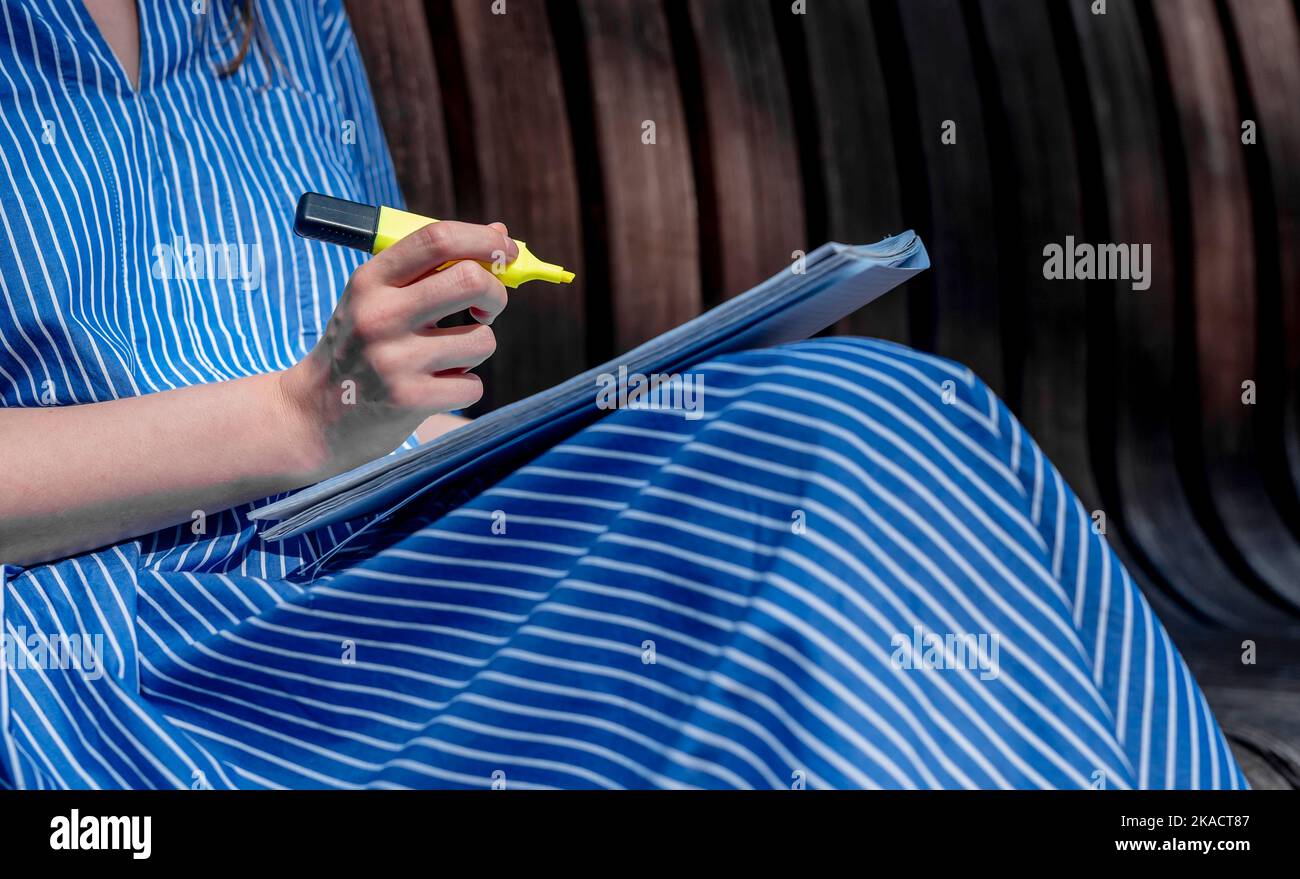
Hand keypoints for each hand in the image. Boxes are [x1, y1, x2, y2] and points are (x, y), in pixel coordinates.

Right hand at [278, 220, 515, 473]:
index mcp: (370, 280)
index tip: (506, 251)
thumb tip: (501, 235)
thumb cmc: (359, 347)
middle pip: (471, 281)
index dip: (484, 240)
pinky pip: (473, 385)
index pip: (437, 240)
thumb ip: (433, 266)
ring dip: (477, 348)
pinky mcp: (408, 400)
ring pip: (482, 340)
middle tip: (486, 309)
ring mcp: (393, 359)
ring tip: (446, 357)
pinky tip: (436, 387)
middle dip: (496, 294)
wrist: (312, 414)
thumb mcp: (378, 298)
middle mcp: (380, 315)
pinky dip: (465, 387)